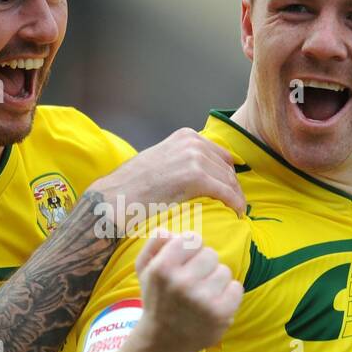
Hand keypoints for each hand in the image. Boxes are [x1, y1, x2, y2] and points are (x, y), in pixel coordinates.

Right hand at [89, 129, 244, 236]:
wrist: (114, 197)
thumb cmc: (132, 187)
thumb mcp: (161, 162)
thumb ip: (182, 161)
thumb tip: (202, 174)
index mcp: (185, 136)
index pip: (221, 155)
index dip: (229, 175)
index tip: (232, 191)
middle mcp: (192, 143)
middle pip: (228, 168)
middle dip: (234, 187)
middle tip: (237, 205)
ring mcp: (194, 158)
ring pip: (230, 181)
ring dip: (236, 198)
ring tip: (238, 212)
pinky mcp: (196, 177)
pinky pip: (227, 192)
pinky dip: (235, 204)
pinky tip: (237, 215)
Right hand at [132, 232, 242, 351]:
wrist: (164, 342)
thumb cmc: (157, 300)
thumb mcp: (144, 270)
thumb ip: (154, 244)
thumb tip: (171, 231)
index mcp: (162, 268)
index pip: (192, 239)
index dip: (190, 251)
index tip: (184, 265)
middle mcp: (181, 282)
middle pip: (210, 253)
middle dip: (203, 266)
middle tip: (192, 283)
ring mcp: (202, 299)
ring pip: (224, 270)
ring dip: (215, 281)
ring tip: (201, 296)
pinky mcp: (220, 313)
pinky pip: (236, 287)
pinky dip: (228, 295)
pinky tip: (213, 305)